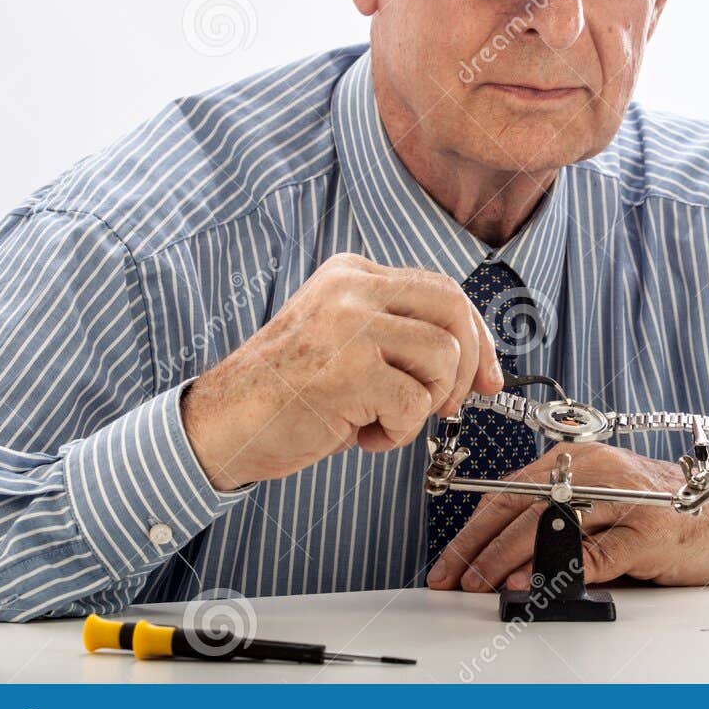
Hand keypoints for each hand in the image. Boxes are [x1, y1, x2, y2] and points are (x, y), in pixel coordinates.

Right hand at [179, 252, 503, 490]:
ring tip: (382, 419)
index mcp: (352, 274)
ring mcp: (349, 325)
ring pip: (443, 355)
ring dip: (425, 403)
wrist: (220, 425)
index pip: (443, 290)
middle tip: (448, 405)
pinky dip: (398, 432)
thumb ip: (401, 336)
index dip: (478, 337)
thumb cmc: (287, 393)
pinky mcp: (348, 369)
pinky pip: (415, 402)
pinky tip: (360, 434)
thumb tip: (479, 364)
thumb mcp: (346, 342)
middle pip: (454, 310)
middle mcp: (352, 289)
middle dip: (469, 366)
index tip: (489, 377)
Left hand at [426, 442, 708, 590]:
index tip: (447, 561)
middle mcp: (596, 472)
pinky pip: (594, 553)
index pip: (508, 492)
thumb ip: (560, 519)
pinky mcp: (647, 533)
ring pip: (548, 526)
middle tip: (452, 579)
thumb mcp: (605, 503)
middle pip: (520, 508)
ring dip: (506, 559)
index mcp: (579, 461)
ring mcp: (622, 501)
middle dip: (477, 548)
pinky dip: (558, 569)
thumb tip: (503, 557)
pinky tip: (533, 583)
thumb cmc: (667, 509)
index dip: (471, 529)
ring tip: (480, 584)